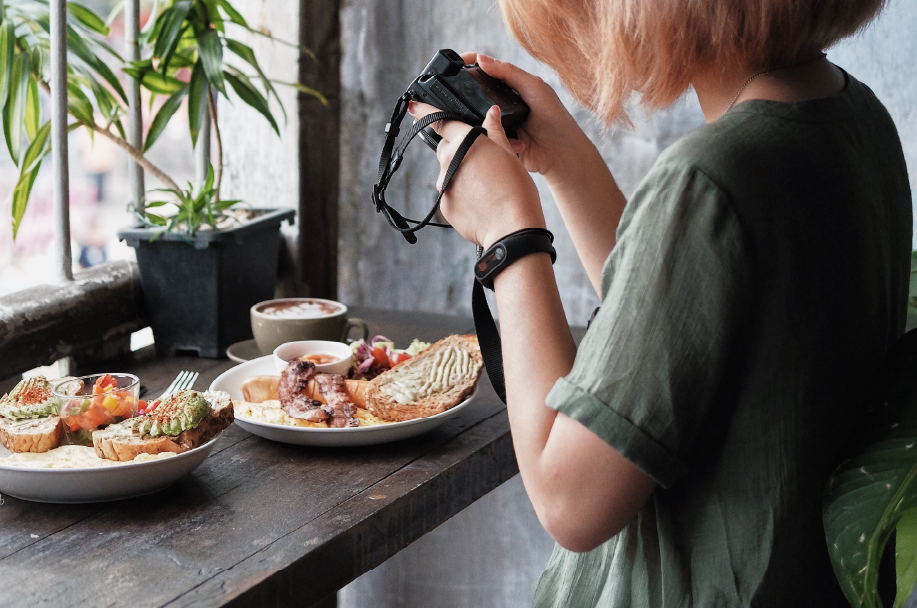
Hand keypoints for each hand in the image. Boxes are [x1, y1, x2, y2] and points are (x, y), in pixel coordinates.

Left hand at [407, 101, 544, 248]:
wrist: (512, 228)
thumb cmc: (516, 190)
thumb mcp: (509, 155)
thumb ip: (496, 132)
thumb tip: (491, 114)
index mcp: (465, 141)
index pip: (441, 121)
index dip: (425, 111)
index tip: (414, 106)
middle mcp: (448, 160)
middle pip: (446, 147)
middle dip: (457, 148)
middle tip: (481, 159)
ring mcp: (444, 184)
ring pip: (448, 171)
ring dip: (461, 172)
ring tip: (487, 186)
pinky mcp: (444, 204)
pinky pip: (450, 192)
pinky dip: (462, 193)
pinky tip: (481, 200)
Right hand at [462, 53, 586, 178]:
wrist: (560, 153)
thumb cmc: (553, 117)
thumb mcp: (533, 87)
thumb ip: (508, 72)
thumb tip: (480, 59)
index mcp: (508, 86)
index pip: (482, 70)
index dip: (467, 64)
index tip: (453, 64)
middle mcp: (499, 103)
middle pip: (472, 94)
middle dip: (465, 95)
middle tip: (457, 95)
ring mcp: (496, 122)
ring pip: (472, 117)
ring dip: (476, 119)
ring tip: (487, 121)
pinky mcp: (495, 141)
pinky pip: (481, 137)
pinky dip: (487, 136)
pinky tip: (497, 137)